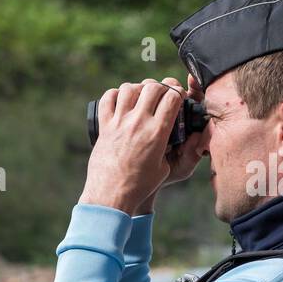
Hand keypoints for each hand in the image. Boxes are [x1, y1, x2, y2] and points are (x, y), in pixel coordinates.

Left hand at [80, 80, 183, 214]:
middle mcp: (138, 123)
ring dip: (138, 88)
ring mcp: (119, 123)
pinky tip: (121, 100)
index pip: (172, 97)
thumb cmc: (140, 185)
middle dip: (161, 86)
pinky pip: (108, 99)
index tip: (178, 96)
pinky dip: (115, 94)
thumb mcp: (165, 167)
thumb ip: (170, 147)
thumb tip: (173, 137)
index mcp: (157, 132)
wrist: (111, 195)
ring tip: (142, 96)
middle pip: (152, 87)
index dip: (178, 92)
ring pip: (129, 88)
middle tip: (162, 93)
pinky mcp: (104, 126)